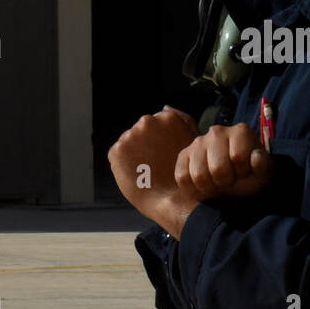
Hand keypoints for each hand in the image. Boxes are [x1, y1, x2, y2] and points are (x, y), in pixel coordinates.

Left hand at [108, 106, 201, 236]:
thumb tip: (164, 107)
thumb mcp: (192, 140)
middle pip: (141, 131)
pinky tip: (138, 176)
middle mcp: (147, 121)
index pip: (156, 124)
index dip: (161, 141)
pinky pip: (117, 156)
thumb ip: (181, 120)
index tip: (166, 156)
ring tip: (148, 172)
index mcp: (167, 117)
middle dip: (146, 145)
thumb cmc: (187, 173)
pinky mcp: (116, 151)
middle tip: (157, 165)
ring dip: (134, 155)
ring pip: (129, 143)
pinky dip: (123, 165)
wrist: (175, 201)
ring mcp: (130, 135)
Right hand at [175, 123, 272, 199]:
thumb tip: (256, 157)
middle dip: (226, 181)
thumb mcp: (263, 174)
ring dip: (210, 186)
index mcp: (240, 131)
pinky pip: (182, 178)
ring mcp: (198, 142)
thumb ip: (262, 165)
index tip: (244, 172)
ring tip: (217, 181)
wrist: (232, 185)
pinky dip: (194, 188)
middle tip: (230, 180)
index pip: (238, 157)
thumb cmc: (250, 177)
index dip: (242, 172)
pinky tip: (205, 184)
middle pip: (218, 168)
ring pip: (199, 175)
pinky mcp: (183, 156)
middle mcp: (217, 131)